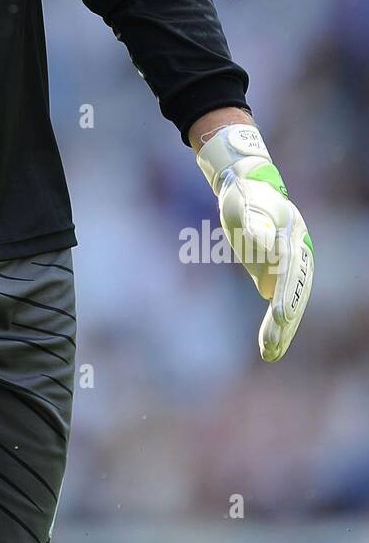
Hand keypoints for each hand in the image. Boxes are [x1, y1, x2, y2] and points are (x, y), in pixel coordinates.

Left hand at [196, 124, 313, 361]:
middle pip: (294, 292)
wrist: (247, 188)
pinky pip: (280, 304)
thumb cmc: (244, 194)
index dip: (286, 292)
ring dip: (282, 330)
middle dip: (285, 320)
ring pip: (291, 303)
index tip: (279, 314)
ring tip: (270, 354)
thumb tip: (266, 245)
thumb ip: (253, 223)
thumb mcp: (244, 203)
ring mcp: (290, 268)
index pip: (291, 269)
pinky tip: (269, 347)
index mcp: (292, 236)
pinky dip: (276, 326)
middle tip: (272, 343)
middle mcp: (298, 255)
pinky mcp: (278, 277)